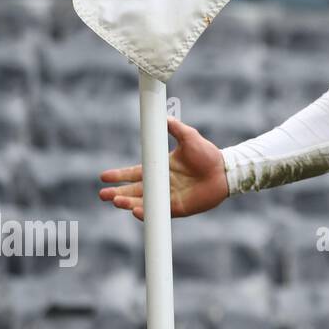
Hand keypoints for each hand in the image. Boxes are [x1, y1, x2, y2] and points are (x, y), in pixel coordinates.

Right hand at [98, 117, 228, 221]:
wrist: (225, 171)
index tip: (104, 177)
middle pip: (134, 191)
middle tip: (103, 195)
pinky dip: (147, 213)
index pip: (134, 173)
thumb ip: (175, 127)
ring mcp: (167, 197)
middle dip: (117, 193)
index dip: (119, 176)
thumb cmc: (207, 155)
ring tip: (116, 202)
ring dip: (128, 203)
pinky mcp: (177, 208)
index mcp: (160, 169)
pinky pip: (158, 213)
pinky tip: (135, 211)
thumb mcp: (189, 137)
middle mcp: (161, 184)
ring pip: (143, 202)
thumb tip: (162, 115)